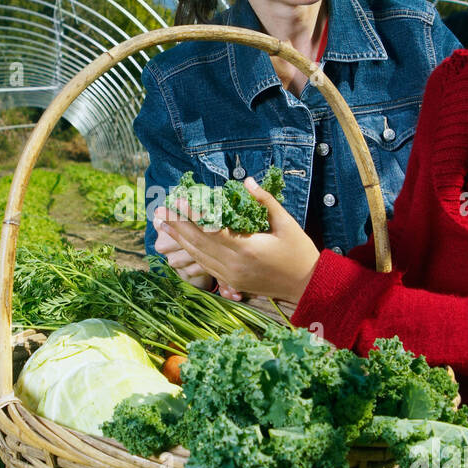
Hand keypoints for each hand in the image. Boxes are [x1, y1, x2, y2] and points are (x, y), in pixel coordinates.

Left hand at [158, 177, 320, 303]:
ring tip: (164, 223)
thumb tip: (246, 181)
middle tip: (160, 210)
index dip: (192, 215)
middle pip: (198, 243)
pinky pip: (205, 265)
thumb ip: (264, 201)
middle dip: (177, 225)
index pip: (211, 229)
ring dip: (179, 239)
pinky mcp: (231, 282)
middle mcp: (234, 264)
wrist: (307, 285)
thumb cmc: (298, 251)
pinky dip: (191, 252)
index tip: (178, 200)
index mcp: (247, 248)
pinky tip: (181, 242)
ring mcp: (230, 276)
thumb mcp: (286, 223)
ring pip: (198, 256)